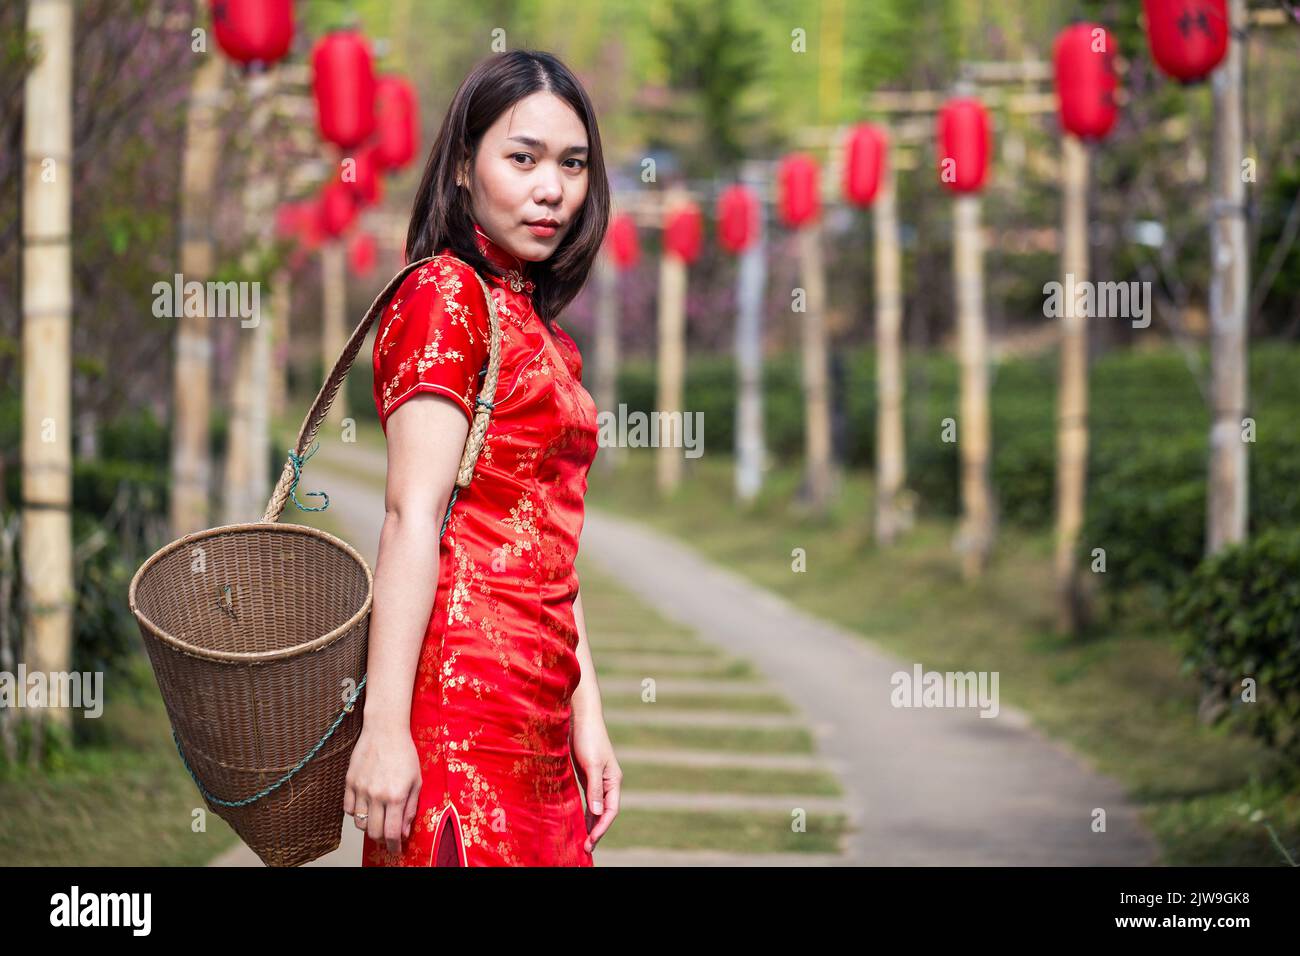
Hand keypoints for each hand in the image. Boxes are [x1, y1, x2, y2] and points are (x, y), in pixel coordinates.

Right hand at [344, 722, 422, 855]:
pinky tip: (367, 807)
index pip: (390, 833)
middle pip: (373, 832)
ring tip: (378, 820)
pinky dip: (357, 813)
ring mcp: (360, 789)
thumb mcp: (416, 781)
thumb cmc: (404, 753)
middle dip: (382, 840)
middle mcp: (376, 795)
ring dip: (369, 827)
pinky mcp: (349, 782)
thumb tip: (404, 831)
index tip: (396, 850)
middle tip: (388, 837)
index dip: (393, 846)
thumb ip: (410, 808)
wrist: (384, 730)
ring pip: (359, 823)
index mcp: (395, 796)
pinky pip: (349, 809)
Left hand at [570, 708, 620, 853]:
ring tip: (584, 841)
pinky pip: (589, 799)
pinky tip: (580, 821)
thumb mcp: (591, 764)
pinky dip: (586, 812)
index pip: (610, 811)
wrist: (581, 717)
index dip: (601, 828)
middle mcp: (608, 782)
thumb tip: (597, 812)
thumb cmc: (588, 738)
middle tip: (586, 848)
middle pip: (605, 812)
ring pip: (597, 807)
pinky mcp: (587, 775)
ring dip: (592, 824)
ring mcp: (598, 779)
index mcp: (613, 780)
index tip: (590, 842)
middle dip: (597, 831)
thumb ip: (594, 789)